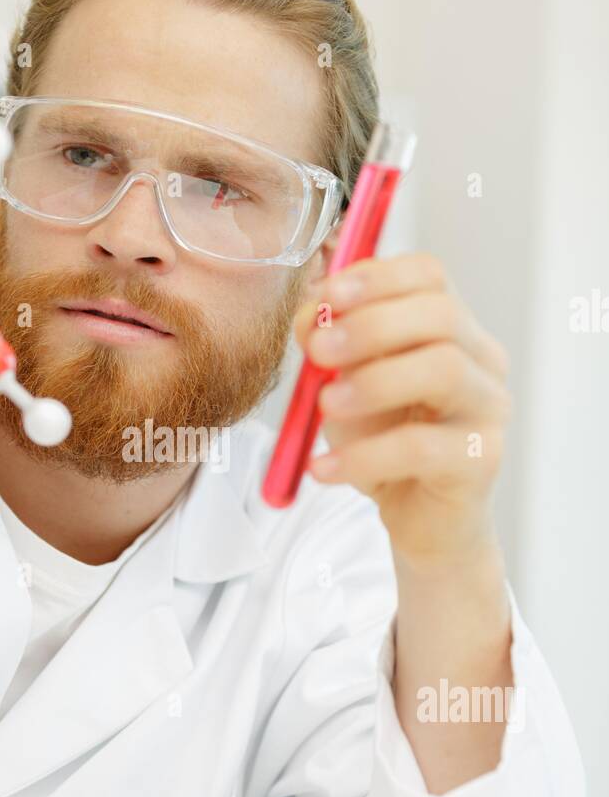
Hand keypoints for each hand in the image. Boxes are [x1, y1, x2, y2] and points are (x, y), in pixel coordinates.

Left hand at [295, 252, 511, 571]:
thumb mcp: (344, 385)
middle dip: (371, 326)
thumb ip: (327, 345)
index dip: (378, 277)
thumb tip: (309, 314)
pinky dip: (363, 455)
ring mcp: (489, 409)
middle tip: (318, 351)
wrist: (417, 520)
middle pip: (441, 315)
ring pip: (444, 370)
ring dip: (374, 382)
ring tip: (325, 407)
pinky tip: (323, 468)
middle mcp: (481, 360)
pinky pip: (422, 448)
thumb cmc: (382, 441)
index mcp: (451, 328)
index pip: (429, 276)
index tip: (327, 296)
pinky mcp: (481, 461)